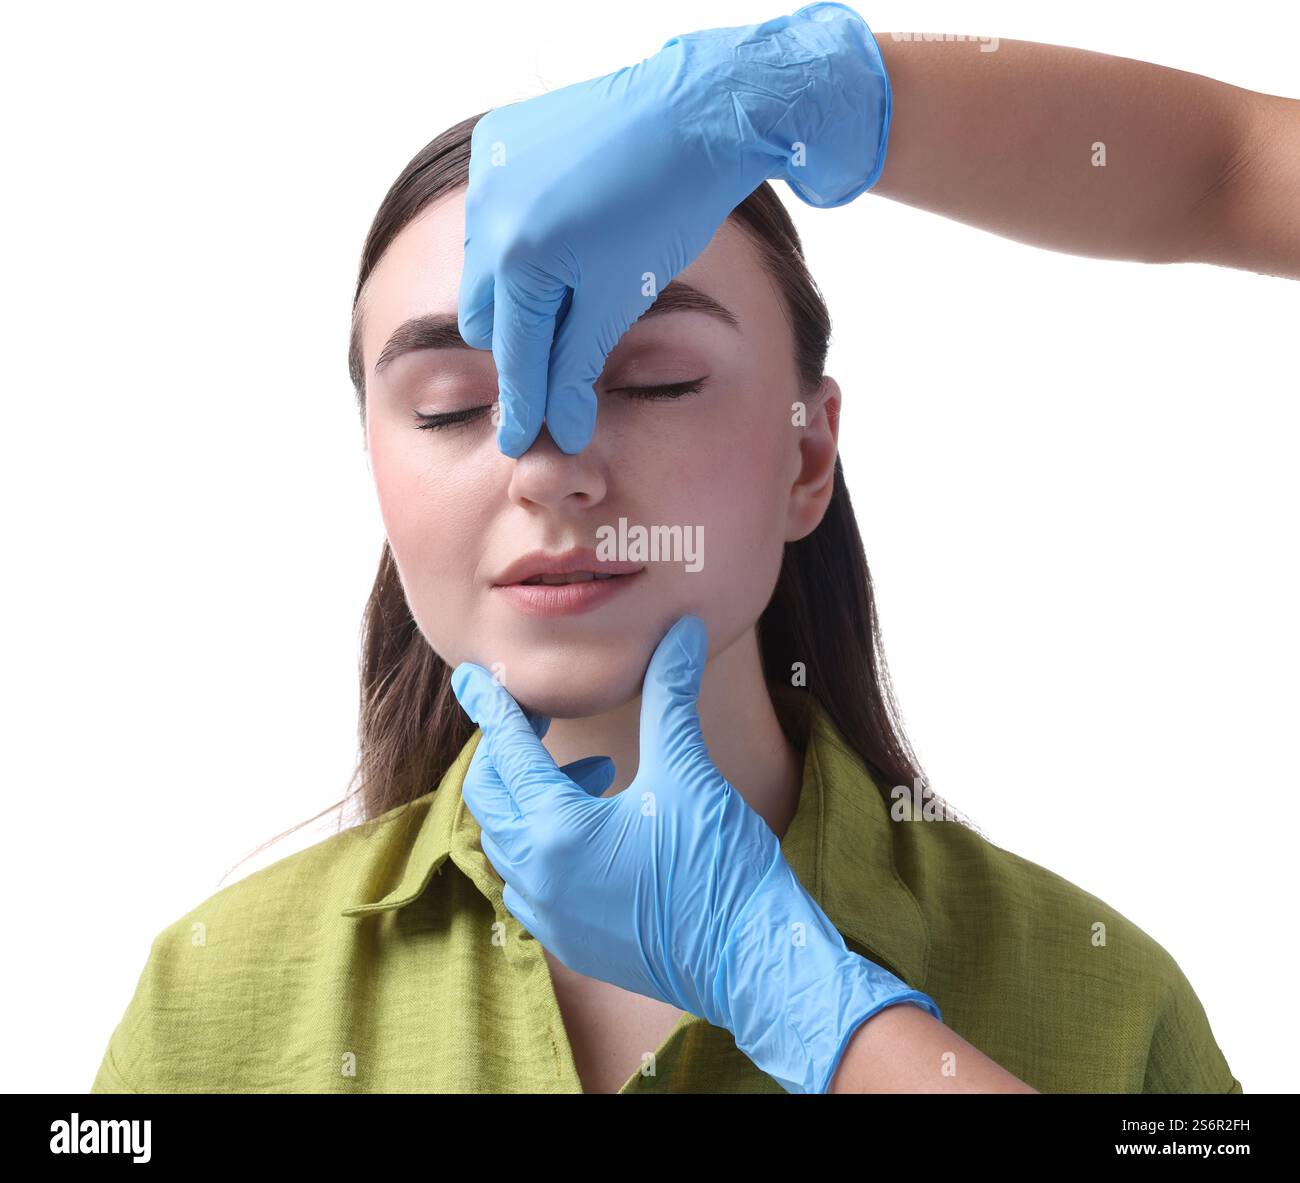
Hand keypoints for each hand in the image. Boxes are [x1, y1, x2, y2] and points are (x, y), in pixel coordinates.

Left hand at [449, 614, 940, 1092]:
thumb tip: (683, 631)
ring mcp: (550, 916)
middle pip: (491, 795)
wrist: (756, 963)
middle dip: (511, 750)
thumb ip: (671, 696)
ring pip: (507, 839)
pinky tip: (596, 825)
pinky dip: (543, 840)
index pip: (508, 750)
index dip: (493, 705)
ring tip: (594, 770)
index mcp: (556, 831)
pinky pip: (528, 879)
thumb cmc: (722, 869)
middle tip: (544, 721)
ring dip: (532, 796)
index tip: (473, 676)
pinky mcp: (570, 941)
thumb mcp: (690, 772)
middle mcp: (538, 878)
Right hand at [458, 3, 891, 457]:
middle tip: (561, 347)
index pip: (512, 354)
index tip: (518, 440)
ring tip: (575, 273)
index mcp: (518, 257)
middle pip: (485, 314)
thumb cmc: (666, 207)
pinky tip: (569, 223)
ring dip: (519, 284)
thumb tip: (561, 433)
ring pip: (485, 263)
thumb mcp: (619, 301)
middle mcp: (487, 211)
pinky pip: (493, 210)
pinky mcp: (501, 139)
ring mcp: (489, 169)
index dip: (521, 403)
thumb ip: (577, 367)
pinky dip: (520, 232)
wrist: (692, 114)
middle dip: (518, 338)